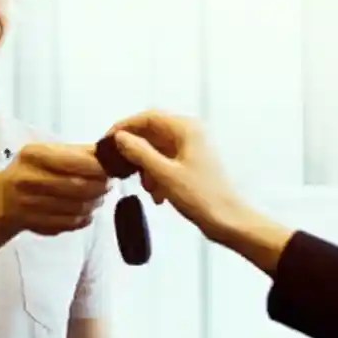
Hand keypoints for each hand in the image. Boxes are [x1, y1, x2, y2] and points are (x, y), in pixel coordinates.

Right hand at [0, 143, 110, 235]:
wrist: (2, 199)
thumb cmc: (31, 170)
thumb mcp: (47, 152)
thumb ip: (79, 152)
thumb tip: (111, 150)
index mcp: (34, 156)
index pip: (76, 162)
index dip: (100, 168)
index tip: (111, 168)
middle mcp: (30, 180)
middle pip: (80, 187)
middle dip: (100, 186)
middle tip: (108, 183)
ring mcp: (32, 205)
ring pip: (79, 207)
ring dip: (95, 202)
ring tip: (97, 196)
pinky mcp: (38, 224)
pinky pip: (72, 222)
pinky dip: (85, 217)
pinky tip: (85, 209)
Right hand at [104, 111, 247, 241]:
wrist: (228, 221)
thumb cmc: (202, 197)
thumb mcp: (164, 174)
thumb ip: (140, 153)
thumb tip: (120, 138)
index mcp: (186, 129)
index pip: (148, 117)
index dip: (125, 127)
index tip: (108, 141)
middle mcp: (190, 133)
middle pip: (152, 133)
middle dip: (137, 152)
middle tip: (121, 167)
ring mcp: (192, 148)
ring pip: (158, 150)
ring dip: (147, 167)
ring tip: (147, 188)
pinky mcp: (192, 163)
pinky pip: (166, 162)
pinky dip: (157, 175)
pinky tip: (158, 195)